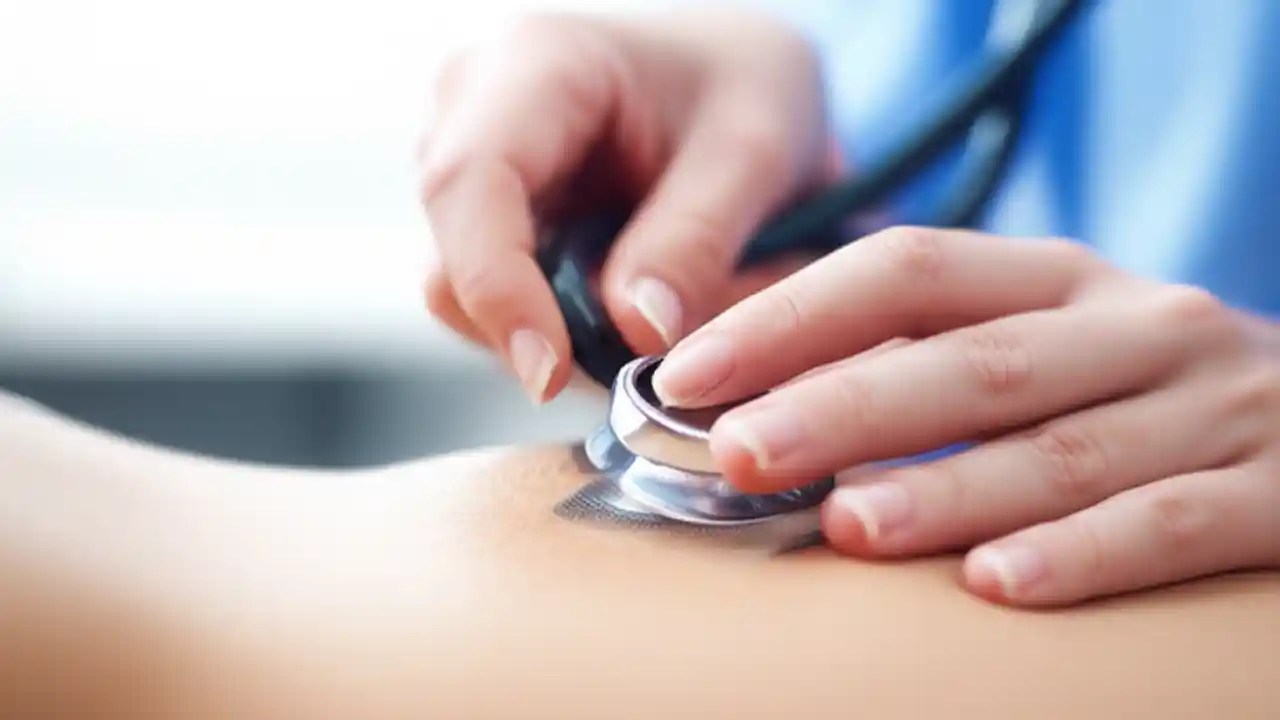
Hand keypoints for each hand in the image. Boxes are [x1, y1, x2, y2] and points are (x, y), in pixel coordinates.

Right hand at [419, 10, 836, 400]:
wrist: (732, 70)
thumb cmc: (744, 85)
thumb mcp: (754, 153)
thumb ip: (696, 240)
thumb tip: (634, 333)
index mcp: (537, 63)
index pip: (469, 184)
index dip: (497, 288)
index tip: (552, 374)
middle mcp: (471, 111)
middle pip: (452, 258)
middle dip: (541, 333)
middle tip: (647, 366)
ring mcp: (468, 168)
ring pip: (466, 295)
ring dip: (558, 339)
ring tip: (661, 324)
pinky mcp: (483, 219)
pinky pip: (496, 303)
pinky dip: (563, 331)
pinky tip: (633, 311)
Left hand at [653, 227, 1279, 605]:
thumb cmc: (1138, 396)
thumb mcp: (1044, 344)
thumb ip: (923, 356)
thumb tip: (749, 395)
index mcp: (1058, 279)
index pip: (907, 270)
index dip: (793, 317)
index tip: (690, 373)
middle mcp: (1135, 325)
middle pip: (971, 360)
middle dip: (844, 405)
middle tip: (738, 450)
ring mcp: (1212, 406)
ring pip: (1061, 449)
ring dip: (946, 488)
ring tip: (847, 523)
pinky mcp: (1275, 493)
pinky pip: (1169, 526)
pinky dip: (1081, 555)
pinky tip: (995, 587)